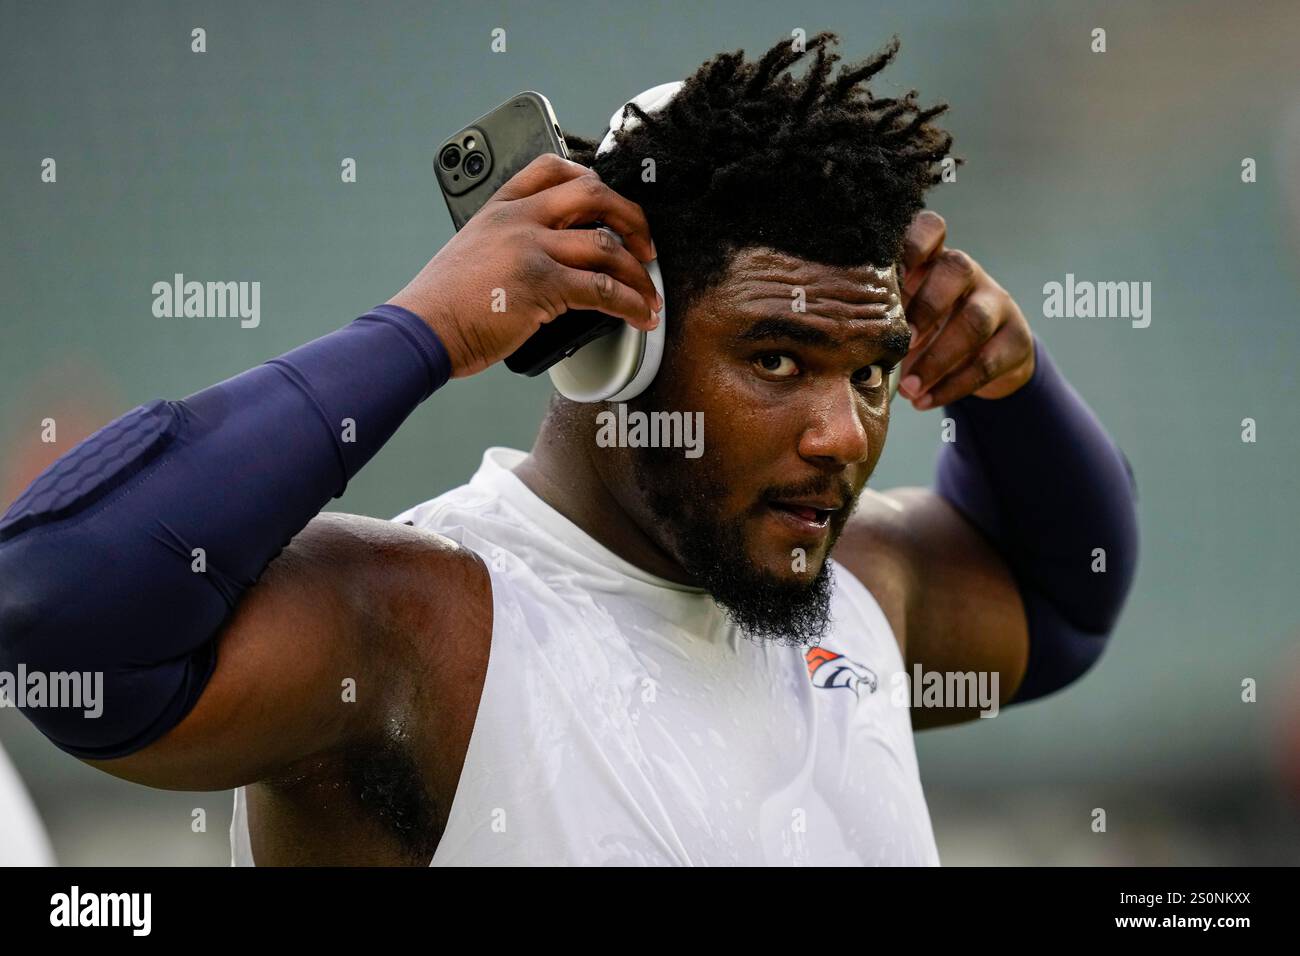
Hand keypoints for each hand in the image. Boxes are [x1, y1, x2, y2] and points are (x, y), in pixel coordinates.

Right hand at [387, 153, 660, 377]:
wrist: (423, 329)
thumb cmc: (442, 304)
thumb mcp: (473, 253)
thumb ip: (509, 245)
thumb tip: (549, 263)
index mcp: (500, 207)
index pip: (553, 167)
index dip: (592, 179)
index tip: (612, 204)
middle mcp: (519, 219)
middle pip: (593, 194)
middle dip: (632, 219)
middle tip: (646, 247)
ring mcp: (532, 248)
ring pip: (606, 246)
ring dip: (639, 274)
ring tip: (649, 296)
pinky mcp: (543, 284)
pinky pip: (603, 289)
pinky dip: (630, 304)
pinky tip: (639, 316)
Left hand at [896, 211, 1034, 408]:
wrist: (985, 359)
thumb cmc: (924, 330)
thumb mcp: (901, 314)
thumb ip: (879, 312)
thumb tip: (840, 336)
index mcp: (932, 259)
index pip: (931, 228)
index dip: (912, 244)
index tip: (888, 276)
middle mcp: (967, 273)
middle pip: (956, 269)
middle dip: (926, 308)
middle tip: (899, 345)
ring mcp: (995, 302)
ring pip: (975, 320)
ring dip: (938, 359)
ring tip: (910, 389)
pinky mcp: (1015, 337)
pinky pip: (988, 361)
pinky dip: (953, 386)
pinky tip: (926, 401)